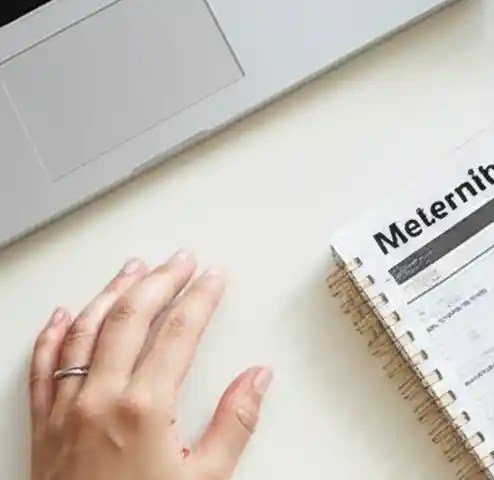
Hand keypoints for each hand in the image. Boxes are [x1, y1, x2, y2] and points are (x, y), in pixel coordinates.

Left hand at [29, 251, 271, 479]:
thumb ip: (234, 423)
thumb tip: (257, 379)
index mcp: (143, 407)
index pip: (178, 330)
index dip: (200, 297)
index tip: (214, 278)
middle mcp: (98, 399)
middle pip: (130, 317)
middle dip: (160, 280)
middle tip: (181, 261)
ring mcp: (65, 410)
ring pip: (83, 330)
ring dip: (111, 292)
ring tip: (133, 270)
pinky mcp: (42, 427)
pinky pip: (42, 365)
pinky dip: (52, 333)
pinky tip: (62, 315)